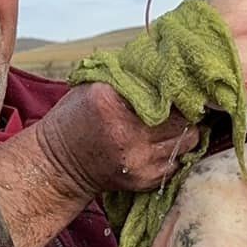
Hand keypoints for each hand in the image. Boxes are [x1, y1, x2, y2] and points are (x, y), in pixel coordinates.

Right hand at [36, 83, 201, 199]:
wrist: (59, 164)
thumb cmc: (76, 120)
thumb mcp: (92, 88)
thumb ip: (127, 78)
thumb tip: (165, 66)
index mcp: (110, 105)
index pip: (162, 92)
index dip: (176, 88)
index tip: (179, 85)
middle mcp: (127, 135)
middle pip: (181, 118)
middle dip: (187, 110)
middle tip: (184, 105)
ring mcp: (138, 161)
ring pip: (187, 141)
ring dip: (186, 130)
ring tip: (176, 123)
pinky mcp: (144, 180)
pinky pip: (178, 161)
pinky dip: (176, 150)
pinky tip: (164, 142)